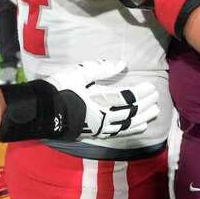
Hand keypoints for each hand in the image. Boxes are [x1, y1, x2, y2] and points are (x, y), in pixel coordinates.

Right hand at [42, 60, 160, 139]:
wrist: (42, 111)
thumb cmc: (60, 90)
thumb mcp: (80, 74)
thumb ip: (102, 69)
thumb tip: (123, 65)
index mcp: (100, 103)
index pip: (127, 98)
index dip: (141, 93)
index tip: (152, 87)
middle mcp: (103, 119)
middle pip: (130, 113)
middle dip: (144, 106)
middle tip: (157, 99)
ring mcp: (99, 128)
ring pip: (126, 126)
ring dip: (140, 120)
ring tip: (152, 115)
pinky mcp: (94, 133)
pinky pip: (117, 133)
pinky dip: (129, 130)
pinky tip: (136, 128)